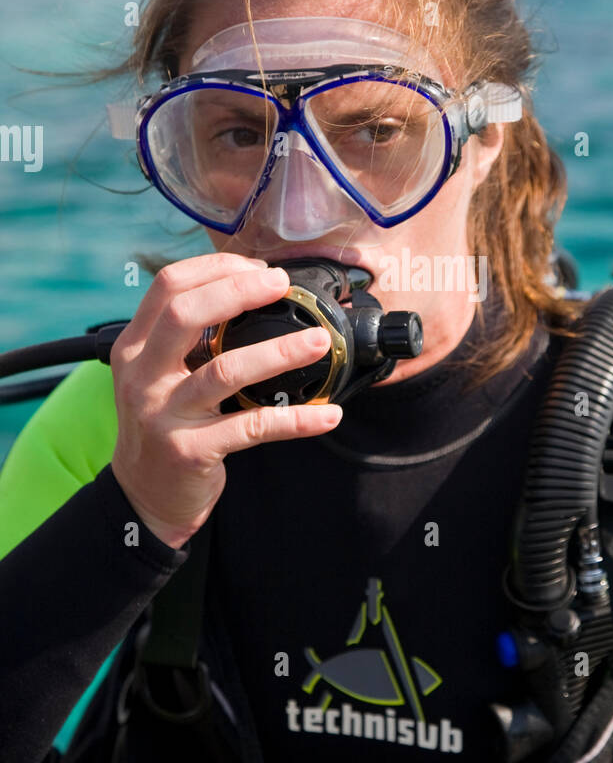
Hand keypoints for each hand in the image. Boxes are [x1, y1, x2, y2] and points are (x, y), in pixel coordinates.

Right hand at [110, 253, 340, 548]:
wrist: (146, 494)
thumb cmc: (165, 423)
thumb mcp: (160, 373)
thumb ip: (191, 336)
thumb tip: (254, 291)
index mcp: (135, 345)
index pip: (170, 286)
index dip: (218, 268)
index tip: (261, 270)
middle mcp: (143, 375)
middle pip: (186, 314)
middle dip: (240, 291)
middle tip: (283, 286)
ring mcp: (164, 413)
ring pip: (224, 370)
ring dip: (279, 352)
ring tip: (319, 342)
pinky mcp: (190, 450)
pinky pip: (252, 427)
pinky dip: (296, 420)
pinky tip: (327, 415)